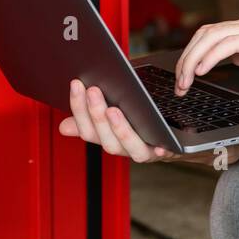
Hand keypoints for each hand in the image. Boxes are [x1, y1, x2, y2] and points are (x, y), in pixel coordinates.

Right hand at [60, 79, 179, 162]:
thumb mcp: (114, 114)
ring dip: (119, 129)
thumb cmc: (140, 120)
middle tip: (92, 90)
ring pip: (127, 146)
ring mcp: (141, 152)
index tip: (76, 84)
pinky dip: (157, 150)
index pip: (86, 129)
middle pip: (104, 139)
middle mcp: (122, 148)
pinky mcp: (163, 153)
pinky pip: (158, 154)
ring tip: (113, 110)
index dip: (79, 108)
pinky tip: (158, 145)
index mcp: (107, 137)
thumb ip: (92, 118)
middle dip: (95, 114)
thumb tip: (64, 127)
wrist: (173, 140)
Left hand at [173, 11, 238, 92]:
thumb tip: (235, 59)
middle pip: (205, 33)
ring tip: (185, 81)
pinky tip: (203, 71)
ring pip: (211, 36)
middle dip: (186, 57)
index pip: (212, 34)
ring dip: (193, 60)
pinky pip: (229, 43)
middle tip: (179, 82)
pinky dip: (210, 56)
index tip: (187, 75)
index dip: (195, 53)